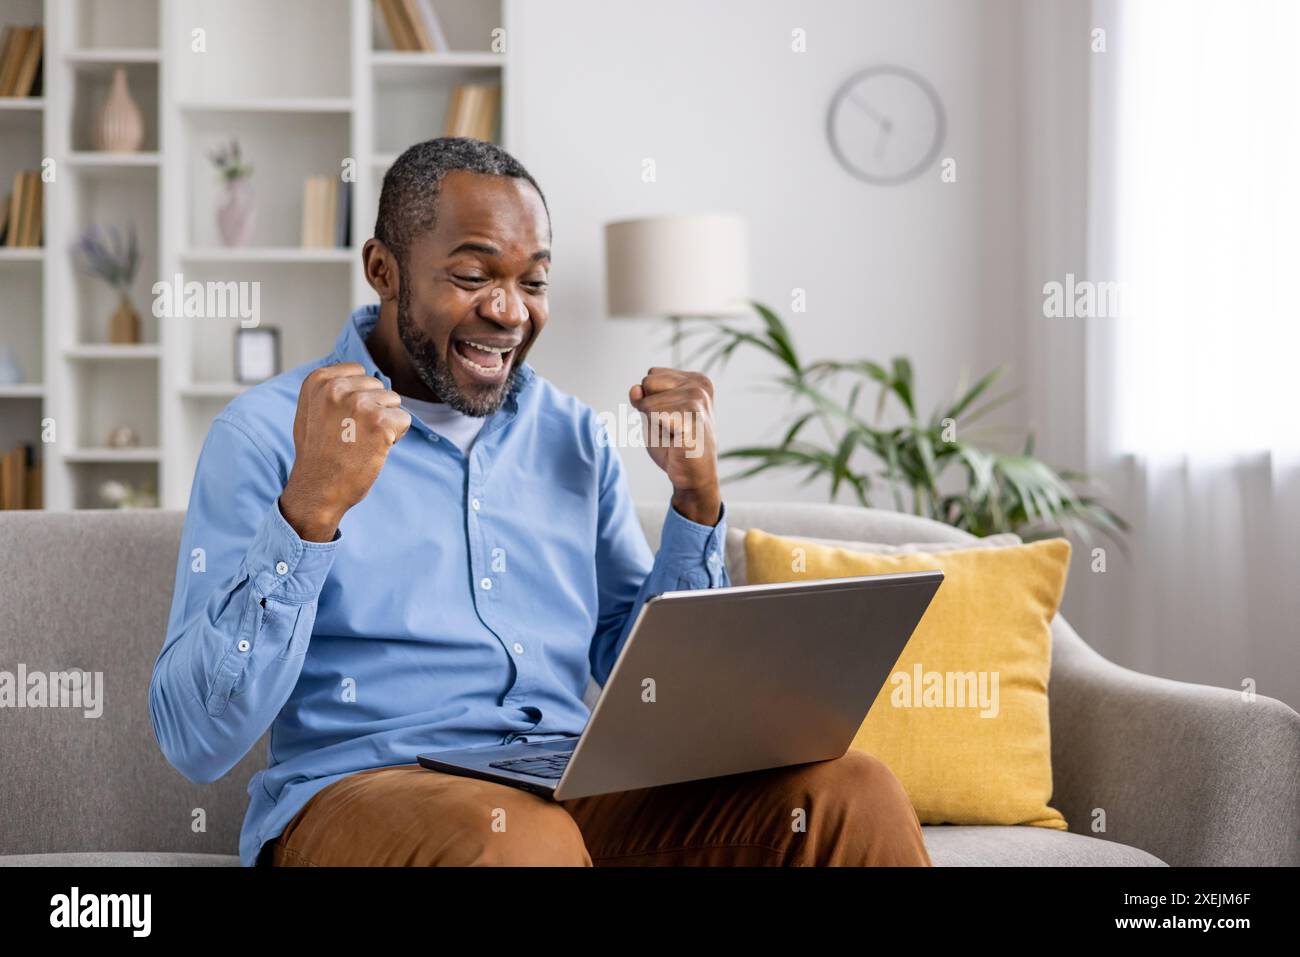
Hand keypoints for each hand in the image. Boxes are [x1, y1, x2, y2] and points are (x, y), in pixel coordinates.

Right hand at [279, 363, 411, 540]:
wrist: (318, 488)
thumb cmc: (317, 453)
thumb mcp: (312, 409)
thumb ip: (332, 389)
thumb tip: (359, 374)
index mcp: (318, 380)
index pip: (359, 372)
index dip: (359, 397)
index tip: (342, 420)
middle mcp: (337, 387)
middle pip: (378, 386)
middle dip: (373, 409)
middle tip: (353, 435)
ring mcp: (358, 404)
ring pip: (393, 401)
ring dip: (385, 422)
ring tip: (362, 441)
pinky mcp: (379, 422)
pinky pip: (404, 419)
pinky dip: (395, 436)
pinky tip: (374, 449)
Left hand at [628, 367, 721, 525]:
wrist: (692, 477)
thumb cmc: (674, 445)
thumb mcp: (652, 414)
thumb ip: (642, 397)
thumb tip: (635, 389)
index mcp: (696, 380)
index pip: (651, 376)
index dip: (651, 400)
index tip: (670, 418)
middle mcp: (699, 386)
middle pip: (648, 383)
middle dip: (650, 408)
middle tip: (670, 428)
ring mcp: (697, 400)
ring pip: (648, 402)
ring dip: (655, 424)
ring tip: (674, 436)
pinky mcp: (691, 416)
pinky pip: (652, 414)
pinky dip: (657, 431)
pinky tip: (676, 441)